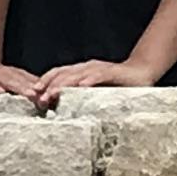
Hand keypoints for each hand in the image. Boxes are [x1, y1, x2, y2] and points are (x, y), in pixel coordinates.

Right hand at [0, 57, 44, 101]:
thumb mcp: (14, 83)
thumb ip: (27, 91)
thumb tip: (47, 105)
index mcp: (21, 77)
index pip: (36, 83)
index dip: (47, 90)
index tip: (58, 99)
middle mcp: (12, 75)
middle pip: (27, 82)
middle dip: (38, 90)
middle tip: (48, 98)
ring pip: (12, 82)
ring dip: (22, 88)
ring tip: (31, 94)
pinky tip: (0, 93)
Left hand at [35, 57, 149, 104]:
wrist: (142, 72)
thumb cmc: (118, 84)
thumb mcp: (96, 91)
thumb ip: (81, 96)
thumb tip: (61, 108)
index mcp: (81, 71)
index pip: (59, 74)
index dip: (45, 82)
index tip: (34, 94)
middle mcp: (88, 67)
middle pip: (64, 74)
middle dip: (50, 86)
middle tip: (39, 98)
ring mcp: (99, 68)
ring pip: (77, 74)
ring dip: (64, 84)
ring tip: (53, 93)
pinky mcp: (113, 71)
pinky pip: (99, 75)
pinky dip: (90, 80)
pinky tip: (82, 86)